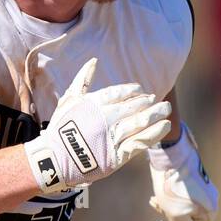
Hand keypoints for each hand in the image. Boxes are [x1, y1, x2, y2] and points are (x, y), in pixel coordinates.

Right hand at [24, 57, 171, 194]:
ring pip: (140, 122)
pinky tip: (164, 126)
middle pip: (134, 106)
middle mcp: (106, 118)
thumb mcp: (68, 100)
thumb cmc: (60, 129)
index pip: (120, 92)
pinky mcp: (117, 156)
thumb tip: (94, 61)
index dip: (133, 91)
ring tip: (165, 109)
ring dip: (156, 114)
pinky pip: (140, 142)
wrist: (54, 159)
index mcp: (95, 103)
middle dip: (148, 101)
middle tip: (157, 100)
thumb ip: (82, 80)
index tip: (141, 90)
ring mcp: (112, 137)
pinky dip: (154, 133)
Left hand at [141, 126, 218, 220]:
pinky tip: (155, 196)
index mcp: (210, 211)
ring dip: (165, 212)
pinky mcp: (191, 179)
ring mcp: (201, 189)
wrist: (170, 150)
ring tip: (152, 202)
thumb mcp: (177, 215)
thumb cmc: (174, 185)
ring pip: (181, 210)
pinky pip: (179, 198)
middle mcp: (209, 200)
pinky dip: (167, 200)